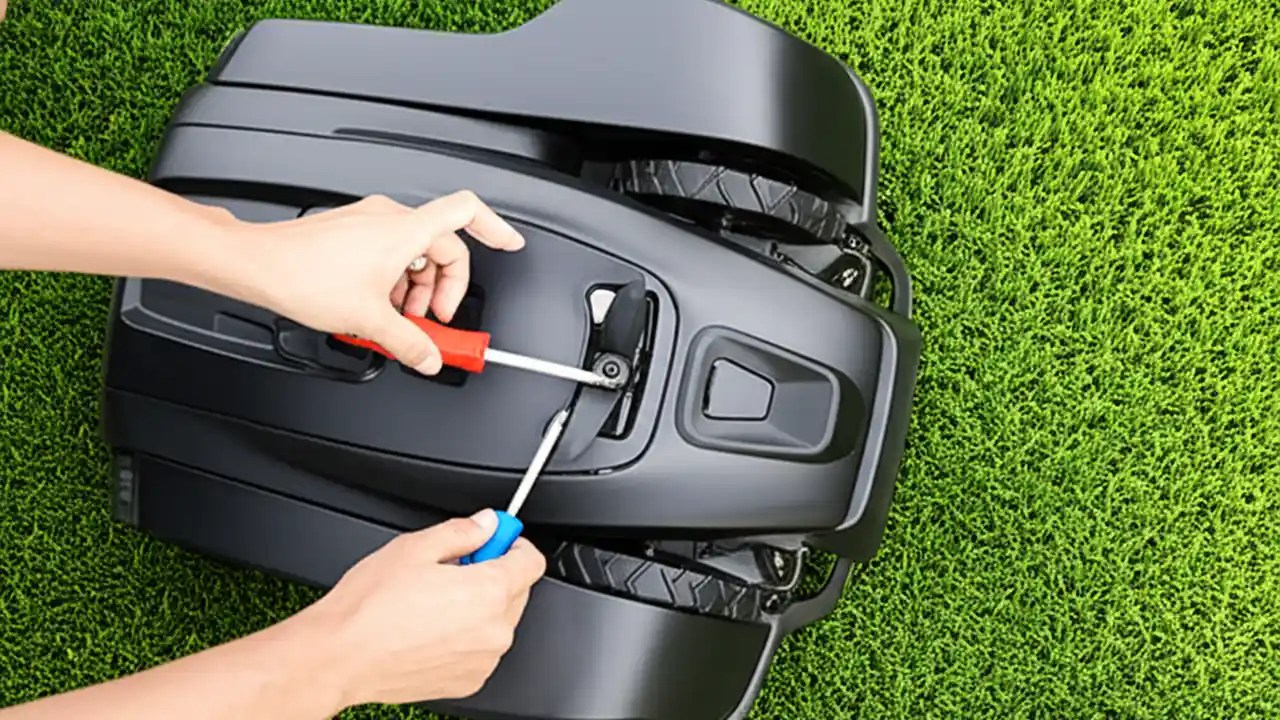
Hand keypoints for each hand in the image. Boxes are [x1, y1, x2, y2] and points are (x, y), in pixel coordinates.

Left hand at [235, 191, 524, 374]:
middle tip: (433, 321)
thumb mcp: (369, 319)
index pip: (467, 212)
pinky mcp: (351, 231)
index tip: (509, 244)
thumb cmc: (303, 276)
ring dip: (416, 288)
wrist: (257, 264)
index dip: (496, 227)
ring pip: (414, 253)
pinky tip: (379, 308)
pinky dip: (395, 280)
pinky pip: (390, 252)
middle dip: (444, 288)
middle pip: (443, 247)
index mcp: (405, 231)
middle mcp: (389, 218)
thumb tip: (429, 356)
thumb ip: (409, 341)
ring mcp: (369, 222)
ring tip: (400, 319)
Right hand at [296, 509, 545, 706]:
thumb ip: (462, 532)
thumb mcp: (415, 548)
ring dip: (480, 607)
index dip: (513, 543)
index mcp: (489, 592)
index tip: (497, 540)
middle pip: (518, 591)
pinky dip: (467, 636)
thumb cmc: (369, 608)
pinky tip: (431, 628)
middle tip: (454, 568)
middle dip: (494, 574)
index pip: (532, 561)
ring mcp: (483, 660)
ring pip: (499, 621)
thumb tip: (486, 524)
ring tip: (435, 601)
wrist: (340, 658)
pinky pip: (481, 649)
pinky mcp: (468, 681)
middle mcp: (495, 630)